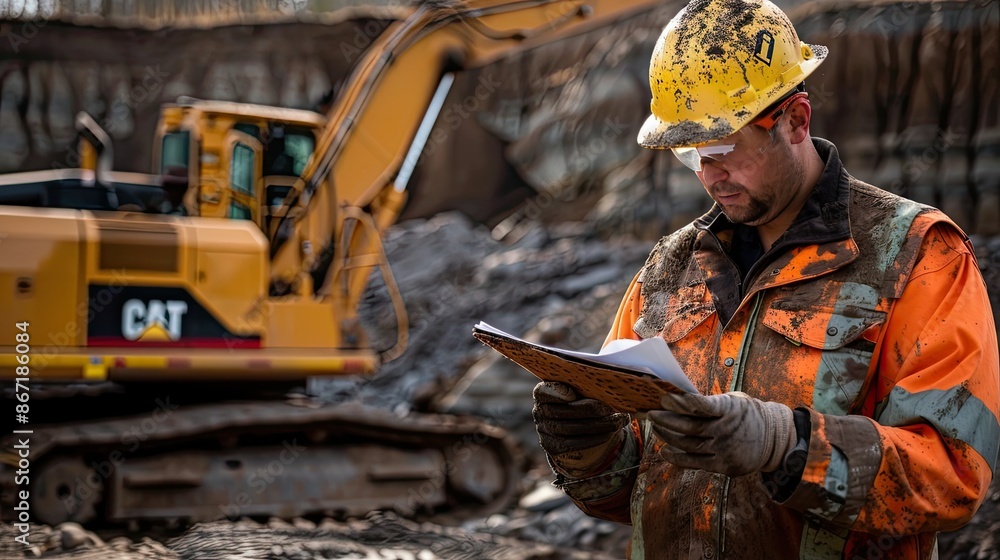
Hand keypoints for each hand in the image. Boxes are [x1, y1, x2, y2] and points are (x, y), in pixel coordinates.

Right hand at [532, 382, 629, 477]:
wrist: (571, 423)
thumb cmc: (578, 397)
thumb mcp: (577, 388)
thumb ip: (584, 385)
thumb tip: (608, 386)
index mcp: (542, 392)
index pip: (544, 392)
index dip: (558, 393)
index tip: (573, 394)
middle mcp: (539, 412)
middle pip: (567, 411)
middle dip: (592, 410)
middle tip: (612, 408)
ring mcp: (544, 431)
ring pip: (574, 429)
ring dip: (600, 425)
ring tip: (619, 420)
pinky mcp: (553, 447)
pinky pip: (576, 444)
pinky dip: (595, 438)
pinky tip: (611, 432)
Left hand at [648, 391, 795, 477]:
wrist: (772, 439)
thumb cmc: (744, 414)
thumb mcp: (733, 401)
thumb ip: (709, 402)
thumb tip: (677, 398)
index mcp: (729, 409)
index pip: (703, 406)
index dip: (682, 403)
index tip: (665, 398)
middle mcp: (726, 430)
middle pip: (690, 427)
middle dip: (666, 420)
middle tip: (650, 413)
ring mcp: (724, 450)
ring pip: (688, 445)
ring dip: (667, 436)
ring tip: (655, 427)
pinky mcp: (723, 466)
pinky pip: (694, 463)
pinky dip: (677, 458)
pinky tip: (664, 451)